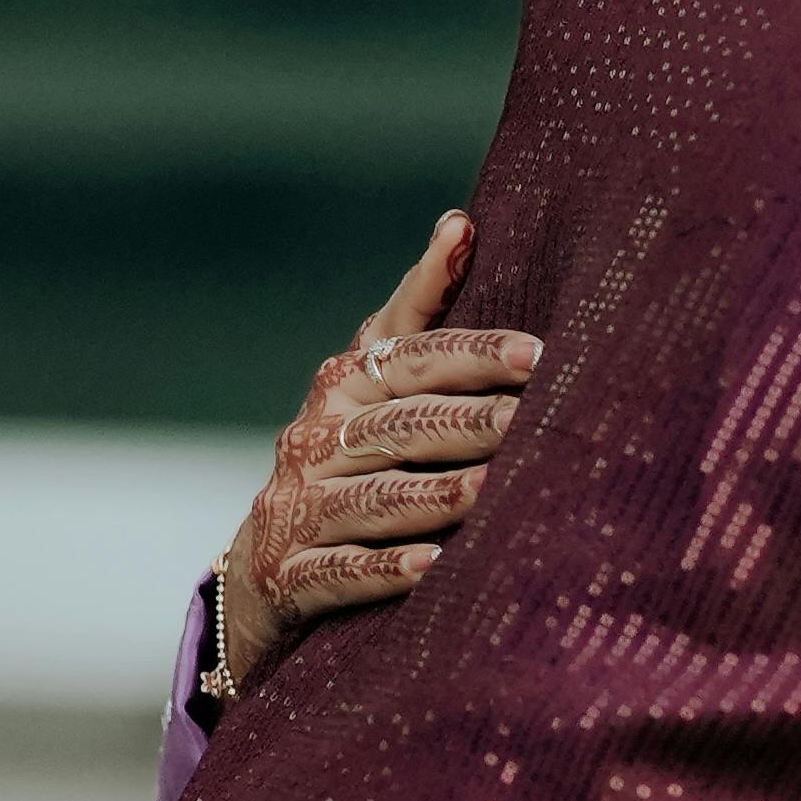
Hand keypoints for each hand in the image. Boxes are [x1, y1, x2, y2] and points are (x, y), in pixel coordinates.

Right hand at [207, 210, 539, 692]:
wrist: (262, 575)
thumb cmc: (344, 464)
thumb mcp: (369, 388)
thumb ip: (416, 314)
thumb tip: (461, 222)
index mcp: (341, 385)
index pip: (409, 357)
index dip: (472, 353)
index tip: (538, 351)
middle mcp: (314, 439)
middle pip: (397, 426)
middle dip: (468, 424)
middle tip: (533, 422)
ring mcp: (297, 511)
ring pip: (372, 498)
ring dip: (433, 494)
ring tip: (491, 491)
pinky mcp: (289, 577)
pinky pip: (342, 572)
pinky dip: (386, 568)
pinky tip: (434, 566)